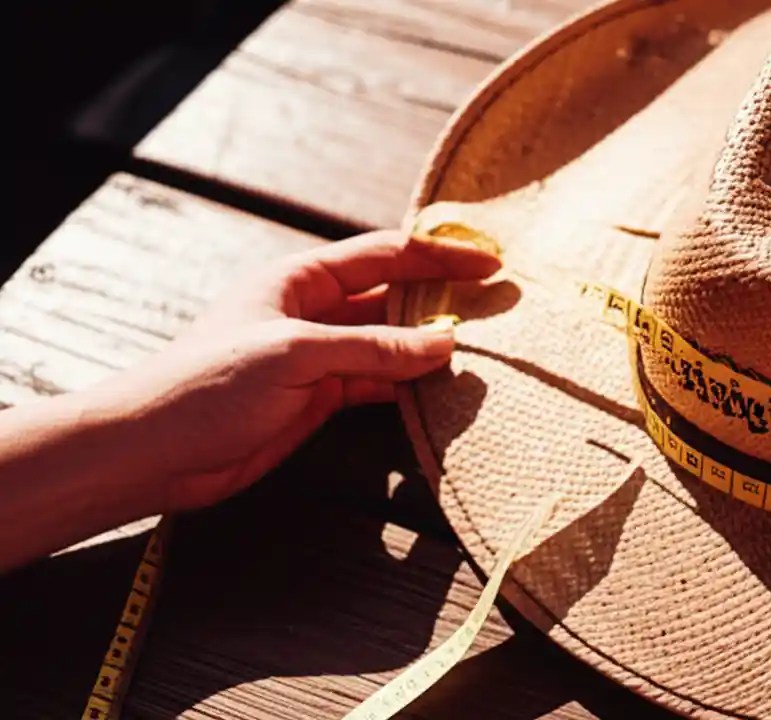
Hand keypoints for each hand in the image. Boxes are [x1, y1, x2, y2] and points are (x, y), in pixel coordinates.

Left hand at [93, 230, 499, 512]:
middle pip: (394, 295)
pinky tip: (444, 390)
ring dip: (432, 347)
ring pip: (392, 343)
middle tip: (500, 306)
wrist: (155, 450)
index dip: (441, 257)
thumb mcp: (296, 353)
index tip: (491, 264)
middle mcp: (315, 310)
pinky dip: (410, 386)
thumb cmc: (209, 383)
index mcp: (302, 278)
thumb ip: (374, 348)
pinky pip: (379, 384)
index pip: (387, 255)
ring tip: (486, 349)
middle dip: (445, 299)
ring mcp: (320, 356)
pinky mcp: (319, 397)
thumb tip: (444, 345)